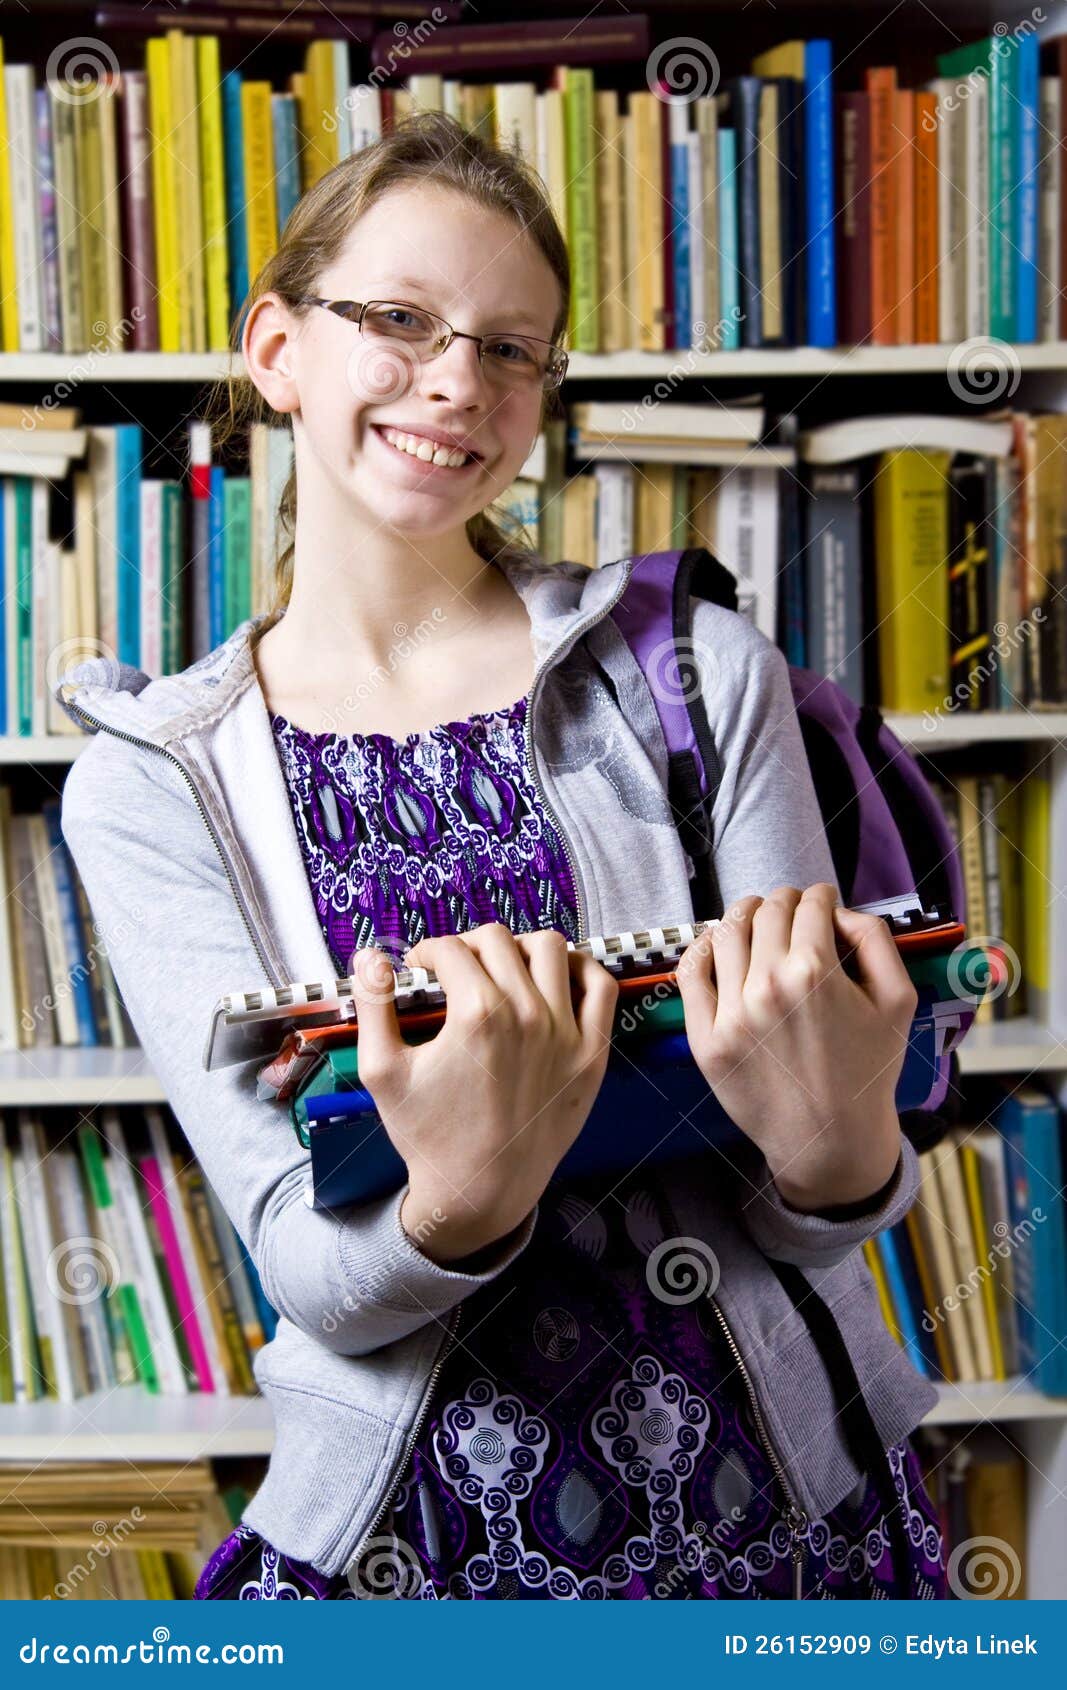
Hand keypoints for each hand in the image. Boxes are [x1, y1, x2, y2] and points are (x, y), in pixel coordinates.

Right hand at [349, 924, 618, 1262]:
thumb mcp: (382, 1071)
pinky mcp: (592, 1053)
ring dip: (519, 946)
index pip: (450, 950)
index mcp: (476, 1014)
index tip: (420, 968)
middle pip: (496, 940)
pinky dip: (580, 966)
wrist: (480, 1191)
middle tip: (454, 968)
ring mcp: (566, 1032)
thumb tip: (368, 956)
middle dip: (466, 945)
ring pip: (549, 948)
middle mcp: (526, 1015)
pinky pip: (601, 986)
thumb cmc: (429, 1136)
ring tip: (501, 967)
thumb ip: (373, 1005)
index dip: (426, 952)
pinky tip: (555, 974)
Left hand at [674, 884, 916, 1211]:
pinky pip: (691, 972)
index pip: (810, 905)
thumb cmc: (868, 1071)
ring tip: (757, 919)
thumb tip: (838, 910)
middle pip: (768, 912)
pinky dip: (703, 946)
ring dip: (746, 915)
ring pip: (727, 932)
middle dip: (786, 901)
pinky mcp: (704, 1037)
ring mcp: (730, 1013)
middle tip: (794, 908)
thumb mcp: (898, 1000)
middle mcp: (767, 986)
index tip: (822, 901)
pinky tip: (719, 944)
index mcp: (815, 972)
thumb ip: (874, 940)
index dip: (821, 896)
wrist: (831, 1140)